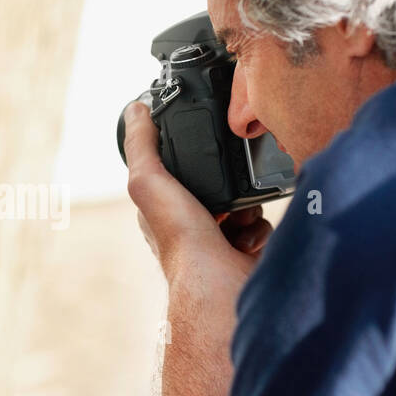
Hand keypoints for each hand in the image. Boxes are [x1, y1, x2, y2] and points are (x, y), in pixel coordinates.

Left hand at [122, 102, 272, 287]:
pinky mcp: (245, 251)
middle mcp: (187, 225)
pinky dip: (259, 229)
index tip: (202, 155)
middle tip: (223, 195)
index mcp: (161, 209)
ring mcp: (217, 240)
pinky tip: (246, 241)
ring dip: (245, 208)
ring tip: (236, 221)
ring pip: (242, 203)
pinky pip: (261, 224)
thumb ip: (142, 145)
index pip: (178, 171)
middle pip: (216, 185)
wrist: (222, 285)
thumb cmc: (181, 239)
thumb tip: (134, 110)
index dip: (190, 160)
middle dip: (226, 185)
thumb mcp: (150, 180)